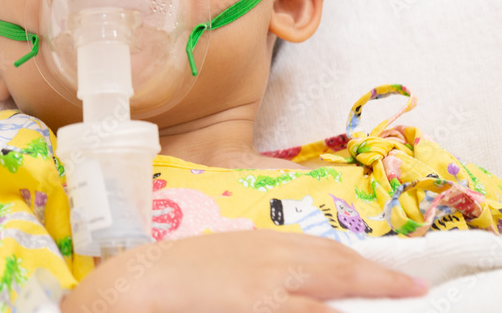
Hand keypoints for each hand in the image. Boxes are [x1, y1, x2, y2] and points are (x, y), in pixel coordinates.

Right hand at [60, 231, 426, 312]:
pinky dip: (322, 312)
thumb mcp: (224, 257)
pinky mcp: (257, 310)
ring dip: (357, 301)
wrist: (139, 286)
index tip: (393, 276)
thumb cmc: (175, 274)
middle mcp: (272, 264)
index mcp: (263, 244)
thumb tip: (301, 279)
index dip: (363, 264)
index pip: (325, 250)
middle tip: (411, 291)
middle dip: (377, 281)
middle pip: (337, 269)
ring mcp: (268, 294)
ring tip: (389, 304)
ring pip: (327, 298)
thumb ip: (263, 263)